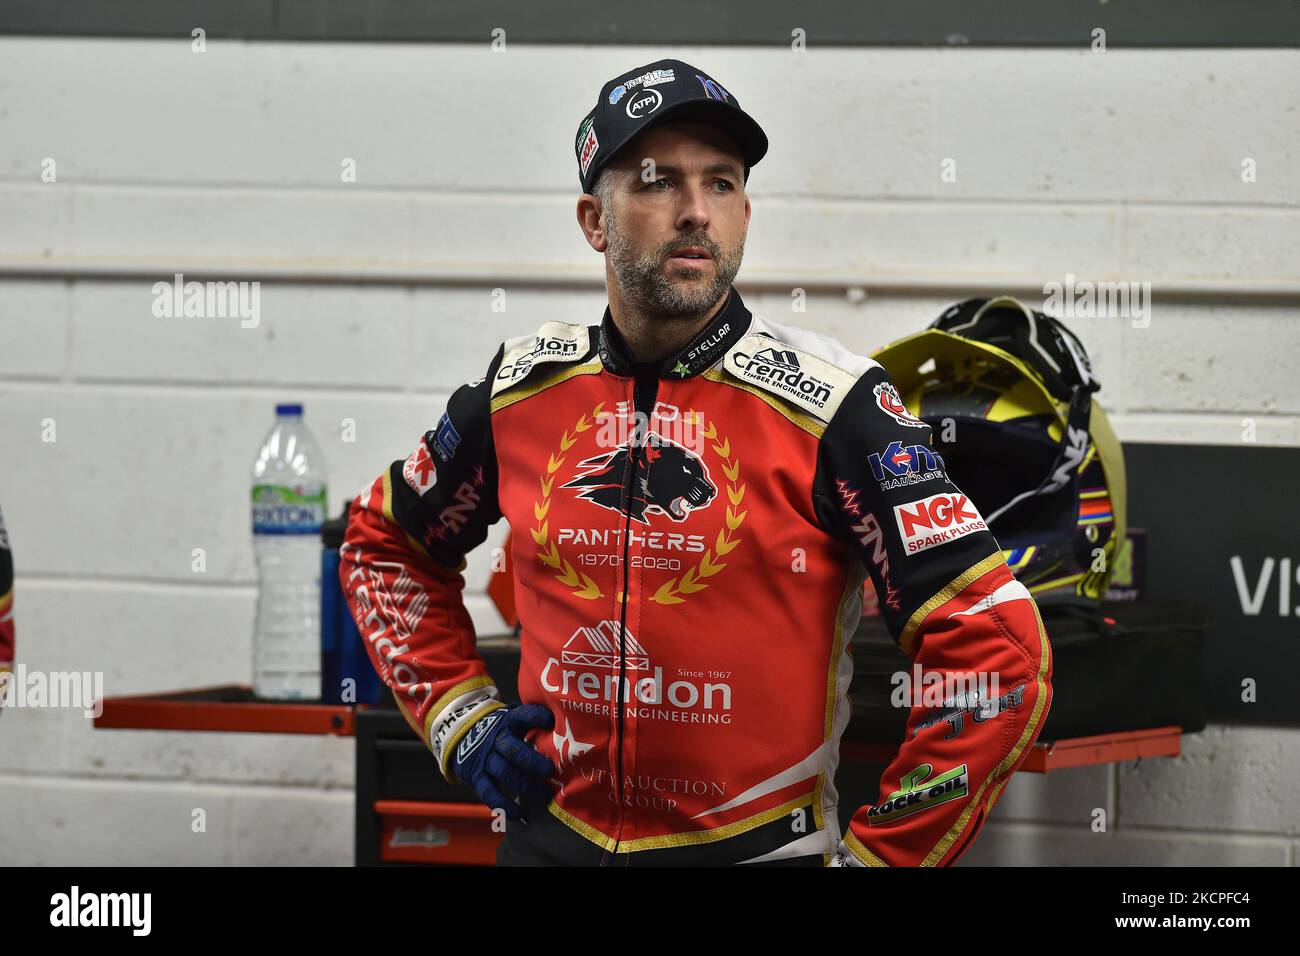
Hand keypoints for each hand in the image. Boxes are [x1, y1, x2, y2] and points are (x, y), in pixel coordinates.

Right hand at [449, 703, 556, 818]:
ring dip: (524, 786)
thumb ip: (535, 722)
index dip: (535, 717)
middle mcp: (496, 738)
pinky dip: (504, 805)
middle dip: (532, 761)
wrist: (463, 734)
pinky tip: (520, 814)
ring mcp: (485, 758)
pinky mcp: (476, 776)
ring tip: (543, 796)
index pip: (522, 716)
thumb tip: (569, 723)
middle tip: (550, 772)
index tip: (550, 721)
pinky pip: (489, 793)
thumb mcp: (515, 720)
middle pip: (513, 750)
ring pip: (504, 772)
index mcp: (509, 721)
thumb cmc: (503, 730)